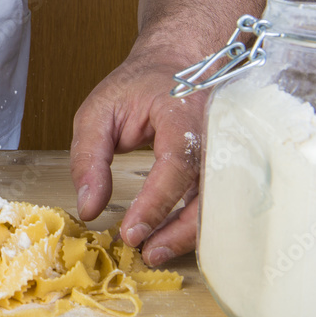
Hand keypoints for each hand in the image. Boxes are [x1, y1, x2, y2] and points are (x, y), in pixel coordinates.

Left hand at [69, 42, 205, 266]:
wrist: (178, 64)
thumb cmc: (139, 86)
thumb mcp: (98, 112)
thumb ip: (88, 157)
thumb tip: (88, 207)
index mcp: (184, 113)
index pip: (176, 165)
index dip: (155, 204)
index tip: (131, 233)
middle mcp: (216, 134)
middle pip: (208, 193)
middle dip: (178, 232)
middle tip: (144, 252)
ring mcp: (227, 150)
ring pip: (218, 204)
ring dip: (187, 234)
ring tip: (153, 251)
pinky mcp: (227, 166)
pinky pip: (217, 201)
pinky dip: (194, 224)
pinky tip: (169, 238)